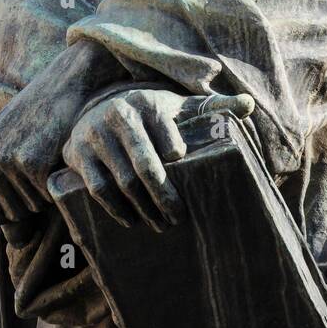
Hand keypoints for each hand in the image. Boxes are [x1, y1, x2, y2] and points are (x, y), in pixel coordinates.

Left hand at [0, 39, 123, 226]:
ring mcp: (8, 163)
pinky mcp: (34, 165)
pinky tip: (64, 154)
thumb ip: (5, 184)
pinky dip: (62, 183)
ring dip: (49, 190)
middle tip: (47, 162)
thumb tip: (16, 243)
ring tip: (54, 154)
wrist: (70, 79)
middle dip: (33, 198)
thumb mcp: (15, 141)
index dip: (12, 212)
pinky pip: (50, 197)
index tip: (29, 190)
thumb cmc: (47, 113)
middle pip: (13, 215)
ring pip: (33, 207)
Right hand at [62, 89, 252, 229]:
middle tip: (177, 218)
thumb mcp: (181, 106)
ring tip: (159, 224)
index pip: (167, 137)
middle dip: (163, 197)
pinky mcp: (77, 153)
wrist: (99, 107)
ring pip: (122, 180)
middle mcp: (118, 115)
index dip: (177, 158)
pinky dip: (114, 208)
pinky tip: (131, 220)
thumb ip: (215, 107)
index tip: (189, 183)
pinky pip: (97, 188)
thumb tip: (250, 106)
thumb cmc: (151, 113)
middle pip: (145, 165)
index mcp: (147, 103)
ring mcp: (95, 135)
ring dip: (142, 208)